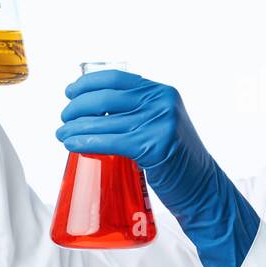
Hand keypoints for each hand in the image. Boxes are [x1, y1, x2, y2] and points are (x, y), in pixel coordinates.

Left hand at [56, 69, 260, 266]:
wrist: (203, 188)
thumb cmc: (178, 161)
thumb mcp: (163, 125)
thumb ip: (140, 112)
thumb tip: (95, 111)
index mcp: (163, 92)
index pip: (117, 78)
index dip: (88, 83)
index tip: (70, 92)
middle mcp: (162, 102)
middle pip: (105, 98)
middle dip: (76, 107)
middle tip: (65, 119)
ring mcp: (159, 123)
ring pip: (103, 122)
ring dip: (75, 127)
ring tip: (62, 135)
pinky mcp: (153, 146)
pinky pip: (109, 141)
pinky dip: (85, 143)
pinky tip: (72, 145)